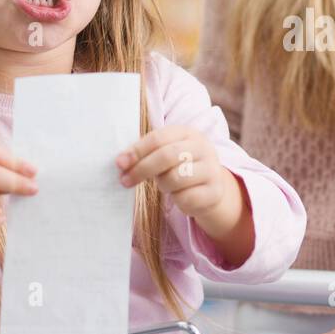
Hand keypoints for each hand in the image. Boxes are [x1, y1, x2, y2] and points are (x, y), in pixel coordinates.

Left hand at [116, 125, 244, 242]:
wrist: (211, 187)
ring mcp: (212, 169)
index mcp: (188, 133)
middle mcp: (203, 148)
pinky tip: (180, 196)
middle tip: (125, 180)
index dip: (137, 151)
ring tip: (165, 185)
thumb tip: (121, 162)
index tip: (119, 163)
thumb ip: (147, 153)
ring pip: (175, 178)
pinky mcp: (215, 191)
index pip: (158, 138)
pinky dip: (177, 200)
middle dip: (142, 169)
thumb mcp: (166, 153)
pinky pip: (186, 198)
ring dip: (163, 185)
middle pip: (166, 156)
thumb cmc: (180, 167)